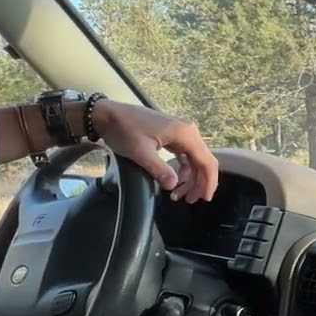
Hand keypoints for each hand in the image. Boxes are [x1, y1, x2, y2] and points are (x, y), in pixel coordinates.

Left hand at [93, 100, 218, 202]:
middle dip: (199, 183)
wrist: (107, 114)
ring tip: (178, 194)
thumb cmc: (123, 129)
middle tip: (189, 200)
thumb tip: (173, 185)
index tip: (204, 199)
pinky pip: (186, 155)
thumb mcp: (140, 152)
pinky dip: (183, 169)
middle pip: (204, 161)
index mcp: (185, 133)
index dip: (208, 182)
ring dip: (191, 178)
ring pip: (195, 159)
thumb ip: (159, 170)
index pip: (206, 162)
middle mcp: (188, 131)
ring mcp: (181, 132)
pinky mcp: (173, 135)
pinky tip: (175, 180)